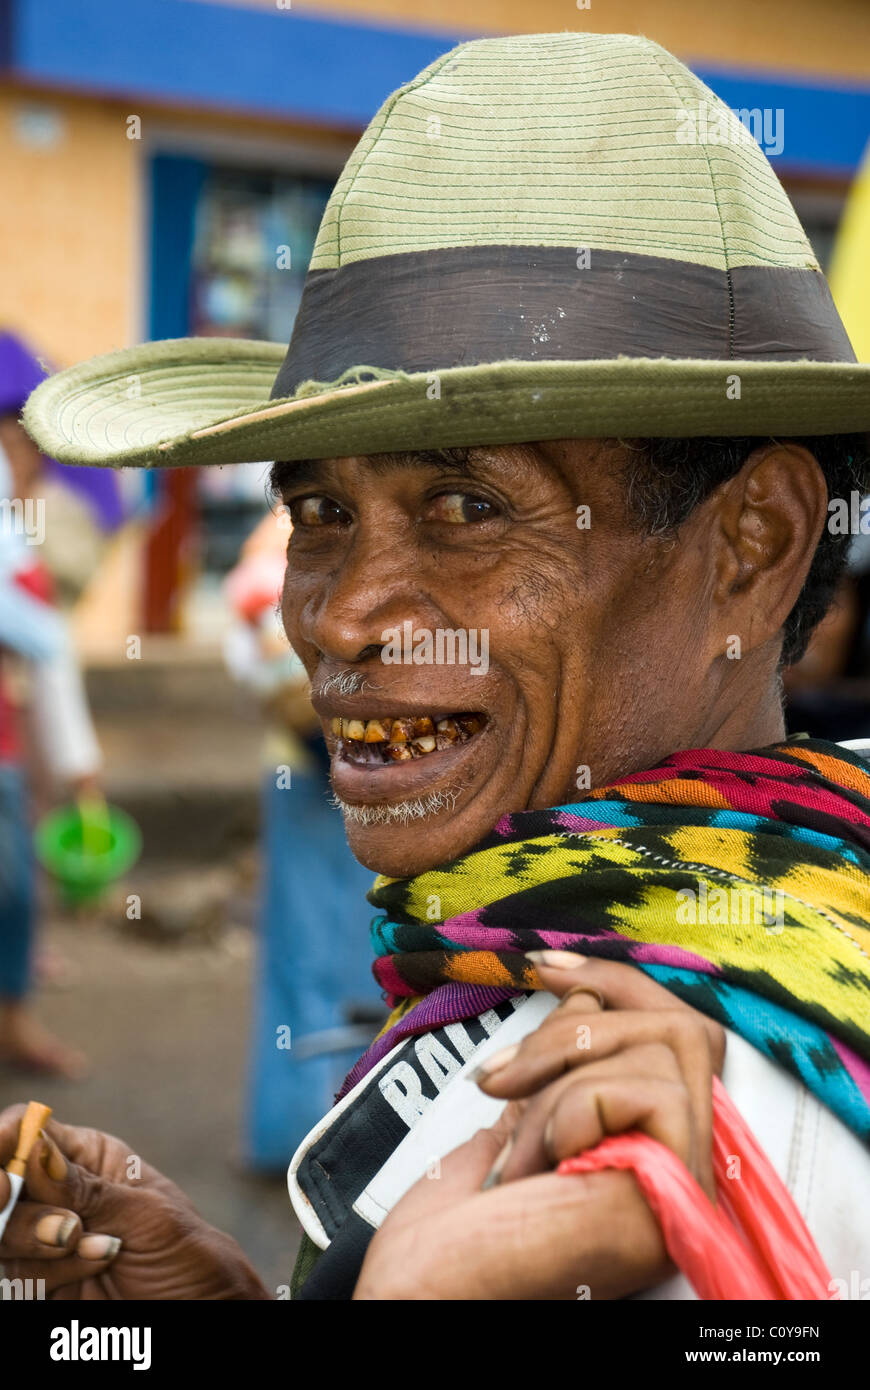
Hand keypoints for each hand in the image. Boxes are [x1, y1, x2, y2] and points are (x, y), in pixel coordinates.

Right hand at [0, 1107, 268, 1299]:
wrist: (199, 1313)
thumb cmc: (187, 1254)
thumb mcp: (146, 1214)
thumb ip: (86, 1188)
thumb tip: (33, 1146)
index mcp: (86, 1157)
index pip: (28, 1131)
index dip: (7, 1141)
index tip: (5, 1170)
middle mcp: (58, 1193)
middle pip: (4, 1182)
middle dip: (14, 1203)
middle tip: (53, 1221)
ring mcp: (44, 1240)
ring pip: (2, 1233)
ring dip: (39, 1243)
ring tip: (102, 1249)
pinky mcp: (40, 1281)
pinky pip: (16, 1276)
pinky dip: (48, 1275)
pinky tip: (98, 1266)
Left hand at [354, 955, 724, 1298]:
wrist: (425, 1301)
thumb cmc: (451, 1239)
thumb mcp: (510, 1124)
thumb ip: (559, 1070)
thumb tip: (587, 992)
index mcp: (647, 1153)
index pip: (670, 1033)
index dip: (615, 982)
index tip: (542, 964)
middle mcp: (683, 1172)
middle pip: (678, 1027)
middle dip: (573, 1030)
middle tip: (494, 1083)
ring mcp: (687, 1185)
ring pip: (666, 1046)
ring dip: (561, 1080)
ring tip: (516, 1153)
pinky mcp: (680, 1193)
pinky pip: (648, 1088)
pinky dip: (573, 1108)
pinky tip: (543, 1169)